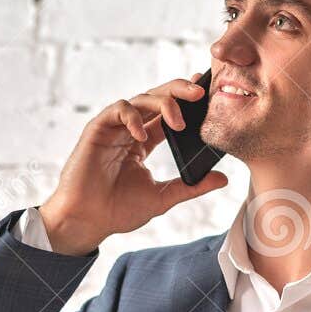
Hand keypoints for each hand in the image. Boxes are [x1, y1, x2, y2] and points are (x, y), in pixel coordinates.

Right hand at [37, 72, 228, 254]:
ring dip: (162, 103)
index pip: (167, 113)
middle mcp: (129, 130)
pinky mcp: (97, 130)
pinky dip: (133, 118)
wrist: (88, 221)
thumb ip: (191, 187)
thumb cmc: (118, 210)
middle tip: (201, 92)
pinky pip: (118, 111)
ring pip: (141, 99)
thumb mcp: (162, 198)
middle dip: (179, 90)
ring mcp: (113, 128)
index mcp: (143, 141)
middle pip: (156, 98)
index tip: (207, 93)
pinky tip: (143, 135)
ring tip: (179, 121)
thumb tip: (223, 179)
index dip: (186, 101)